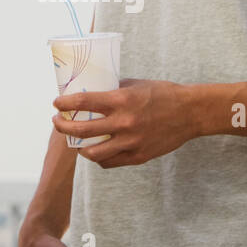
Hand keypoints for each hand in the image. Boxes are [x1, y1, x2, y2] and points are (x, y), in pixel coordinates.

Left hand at [52, 78, 198, 167]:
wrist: (190, 113)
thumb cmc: (163, 94)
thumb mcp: (137, 84)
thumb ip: (114, 88)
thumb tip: (93, 90)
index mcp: (121, 101)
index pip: (83, 103)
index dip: (64, 104)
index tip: (56, 104)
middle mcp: (124, 123)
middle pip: (82, 130)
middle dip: (63, 127)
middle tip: (58, 122)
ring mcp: (131, 142)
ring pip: (92, 153)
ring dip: (79, 147)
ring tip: (75, 141)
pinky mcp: (138, 156)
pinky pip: (110, 162)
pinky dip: (98, 157)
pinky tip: (95, 151)